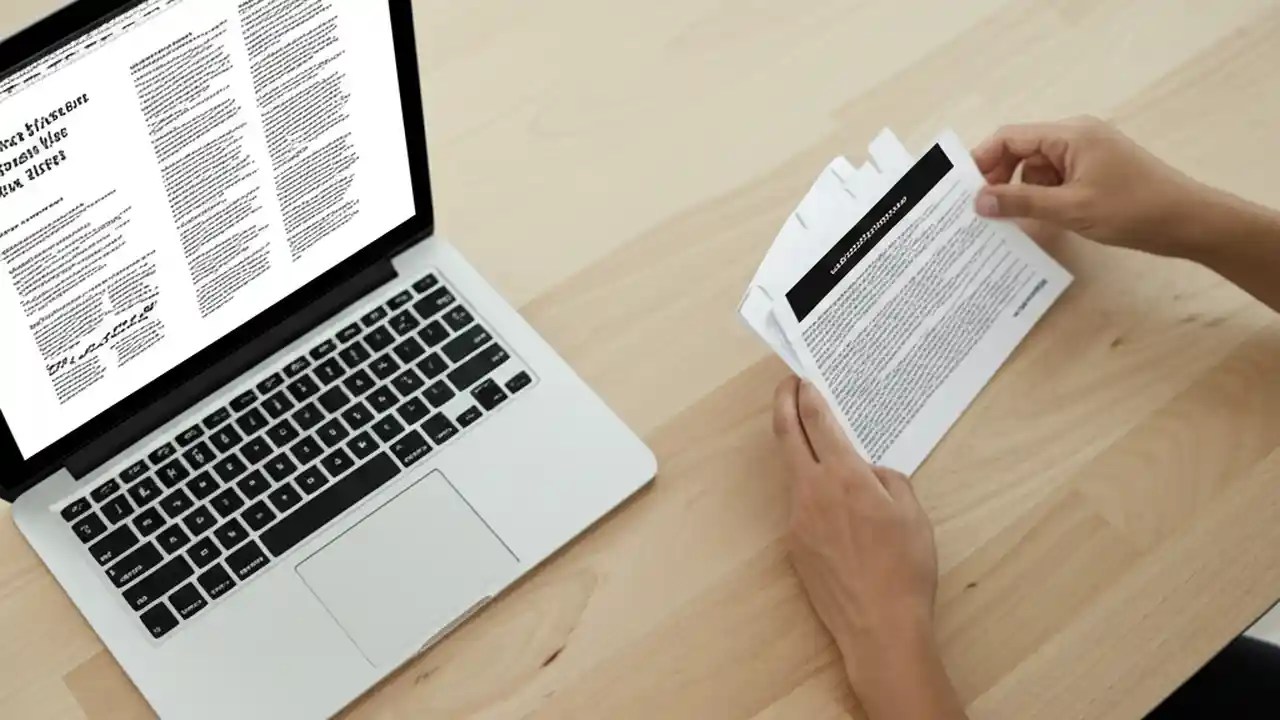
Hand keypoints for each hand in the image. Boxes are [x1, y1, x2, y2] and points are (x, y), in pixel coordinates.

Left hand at [773, 378, 963, 719]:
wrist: (879, 628)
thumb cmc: (904, 570)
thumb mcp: (913, 514)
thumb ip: (889, 480)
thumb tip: (870, 471)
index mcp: (845, 477)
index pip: (817, 423)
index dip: (807, 396)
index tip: (803, 379)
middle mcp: (813, 492)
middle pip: (787, 436)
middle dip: (784, 404)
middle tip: (786, 385)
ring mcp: (798, 520)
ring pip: (794, 472)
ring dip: (799, 450)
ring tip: (814, 440)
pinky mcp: (794, 545)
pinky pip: (802, 506)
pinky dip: (812, 491)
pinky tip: (834, 503)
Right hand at [972, 116, 1210, 256]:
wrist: (1188, 221)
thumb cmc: (1133, 210)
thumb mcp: (1071, 209)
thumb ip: (1021, 202)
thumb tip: (978, 201)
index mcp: (1070, 135)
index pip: (1011, 137)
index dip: (983, 160)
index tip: (964, 190)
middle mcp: (1076, 136)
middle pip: (1022, 150)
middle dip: (1001, 178)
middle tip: (986, 211)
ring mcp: (1087, 153)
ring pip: (1038, 168)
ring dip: (1024, 191)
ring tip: (1016, 221)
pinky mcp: (1096, 171)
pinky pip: (1056, 179)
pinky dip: (1044, 197)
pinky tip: (1042, 220)